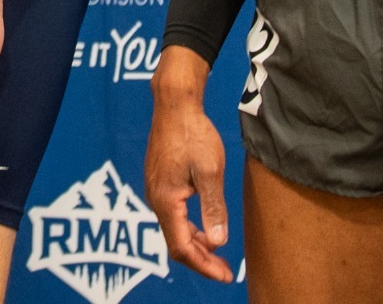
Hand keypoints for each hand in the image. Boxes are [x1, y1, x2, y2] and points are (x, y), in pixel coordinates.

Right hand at [145, 46, 231, 282]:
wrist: (174, 105)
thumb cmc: (193, 134)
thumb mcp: (210, 172)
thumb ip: (213, 208)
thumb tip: (218, 242)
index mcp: (167, 200)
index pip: (182, 247)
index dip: (203, 266)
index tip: (225, 276)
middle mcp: (156, 199)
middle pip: (175, 242)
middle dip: (201, 260)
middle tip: (226, 271)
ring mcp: (155, 190)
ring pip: (174, 228)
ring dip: (196, 244)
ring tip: (219, 253)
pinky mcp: (159, 181)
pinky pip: (172, 214)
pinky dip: (189, 227)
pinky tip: (205, 227)